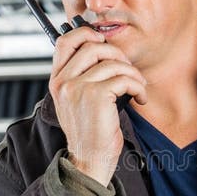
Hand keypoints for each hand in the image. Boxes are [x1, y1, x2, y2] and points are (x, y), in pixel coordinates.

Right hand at [49, 27, 146, 185]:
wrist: (88, 161)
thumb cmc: (88, 133)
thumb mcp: (76, 102)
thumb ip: (81, 78)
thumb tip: (103, 52)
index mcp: (56, 80)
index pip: (65, 41)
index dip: (87, 34)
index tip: (105, 44)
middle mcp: (63, 82)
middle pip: (93, 46)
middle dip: (119, 56)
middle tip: (129, 71)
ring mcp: (77, 88)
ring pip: (113, 63)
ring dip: (133, 74)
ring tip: (138, 88)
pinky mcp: (96, 96)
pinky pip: (124, 78)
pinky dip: (137, 86)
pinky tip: (140, 98)